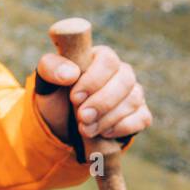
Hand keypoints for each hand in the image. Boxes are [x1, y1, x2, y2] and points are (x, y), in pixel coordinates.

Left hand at [33, 46, 152, 144]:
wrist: (65, 121)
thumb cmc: (57, 93)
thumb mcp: (46, 79)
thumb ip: (52, 68)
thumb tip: (70, 73)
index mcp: (99, 57)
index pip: (108, 60)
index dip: (93, 79)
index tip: (75, 97)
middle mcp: (120, 72)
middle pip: (124, 81)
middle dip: (102, 103)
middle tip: (82, 117)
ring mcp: (133, 92)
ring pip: (133, 100)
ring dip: (108, 118)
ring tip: (86, 128)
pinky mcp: (140, 113)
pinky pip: (142, 118)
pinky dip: (123, 127)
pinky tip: (104, 133)